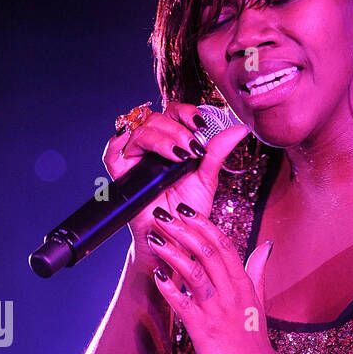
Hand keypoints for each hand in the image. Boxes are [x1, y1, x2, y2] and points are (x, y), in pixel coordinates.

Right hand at [101, 100, 251, 261]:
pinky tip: (146, 156)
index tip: (200, 125)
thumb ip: (217, 152)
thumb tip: (239, 128)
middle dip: (176, 129)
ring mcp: (135, 159)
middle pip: (155, 118)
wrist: (176, 241)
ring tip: (179, 156)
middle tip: (192, 150)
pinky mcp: (121, 174)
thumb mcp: (207, 179)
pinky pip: (113, 151)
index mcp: (172, 143)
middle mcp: (152, 148)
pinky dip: (124, 145)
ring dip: (160, 138)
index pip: (173, 113)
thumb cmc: (189, 213)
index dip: (184, 112)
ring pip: (137, 130)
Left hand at [145, 201, 279, 353]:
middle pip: (206, 251)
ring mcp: (216, 310)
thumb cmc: (254, 340)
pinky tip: (156, 274)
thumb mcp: (259, 301)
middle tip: (162, 214)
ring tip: (153, 237)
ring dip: (171, 252)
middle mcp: (230, 292)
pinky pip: (183, 303)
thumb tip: (266, 246)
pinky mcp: (203, 329)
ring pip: (193, 272)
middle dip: (182, 230)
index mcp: (243, 283)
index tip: (185, 210)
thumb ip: (258, 271)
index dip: (202, 224)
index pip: (223, 244)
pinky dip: (169, 287)